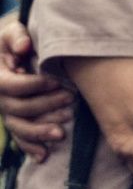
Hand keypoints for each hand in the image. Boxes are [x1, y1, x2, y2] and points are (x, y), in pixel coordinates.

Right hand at [0, 17, 72, 161]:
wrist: (10, 51)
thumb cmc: (15, 40)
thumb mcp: (12, 32)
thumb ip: (16, 36)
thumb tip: (24, 46)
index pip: (12, 86)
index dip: (35, 86)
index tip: (58, 81)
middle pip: (18, 108)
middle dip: (45, 106)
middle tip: (71, 99)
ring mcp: (6, 111)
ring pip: (19, 127)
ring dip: (39, 132)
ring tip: (62, 133)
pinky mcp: (15, 119)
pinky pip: (19, 137)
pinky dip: (30, 148)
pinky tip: (44, 156)